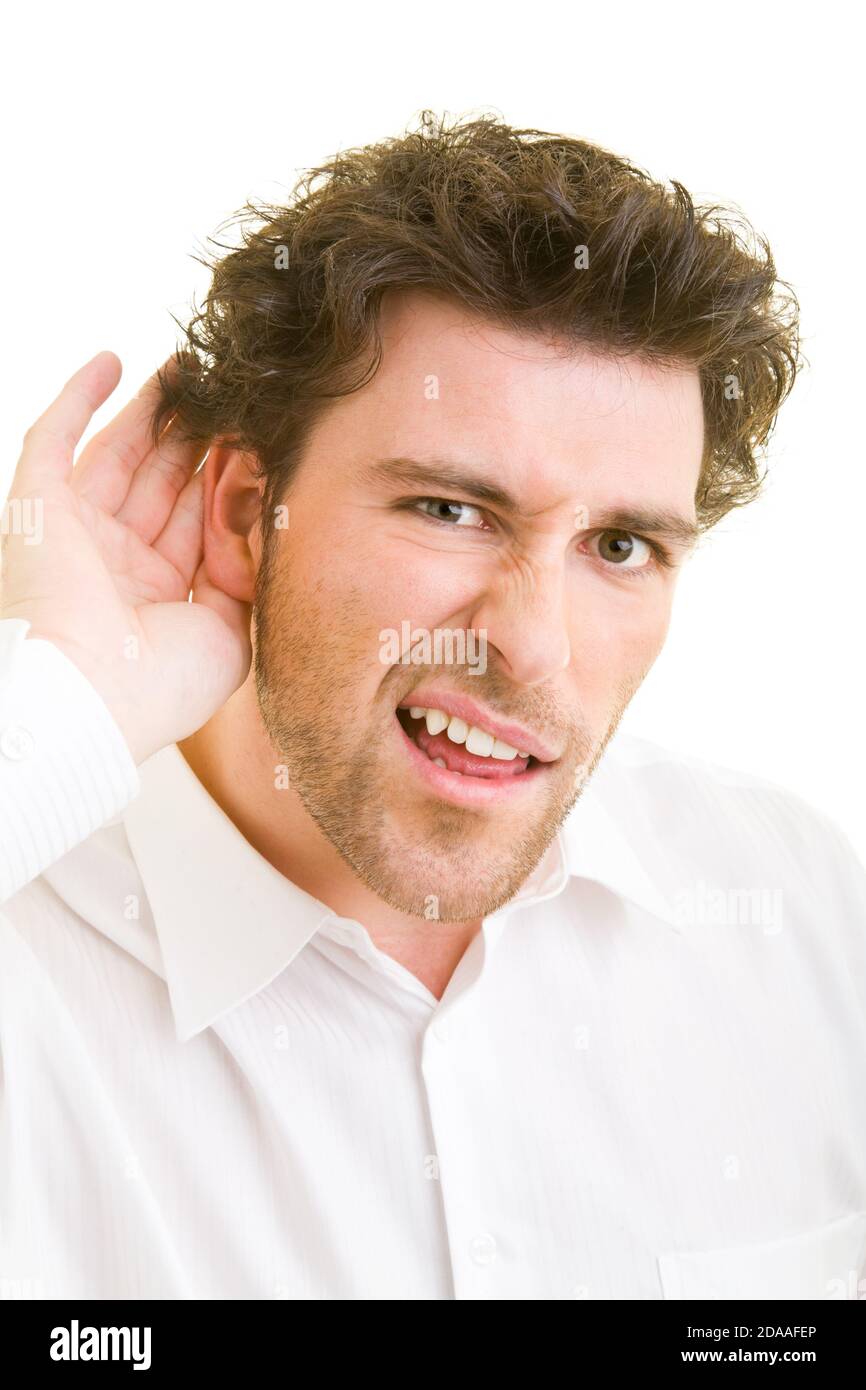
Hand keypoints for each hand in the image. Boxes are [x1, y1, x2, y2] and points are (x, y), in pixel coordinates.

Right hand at [0, 351, 251, 763]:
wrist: (90, 700)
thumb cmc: (160, 686)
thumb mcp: (230, 636)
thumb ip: (245, 581)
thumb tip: (252, 526)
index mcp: (157, 598)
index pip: (197, 523)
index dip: (225, 480)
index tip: (259, 440)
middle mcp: (115, 564)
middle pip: (162, 481)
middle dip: (193, 435)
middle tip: (226, 389)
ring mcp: (75, 534)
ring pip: (120, 454)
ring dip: (151, 409)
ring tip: (188, 365)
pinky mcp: (38, 509)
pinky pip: (54, 440)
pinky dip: (79, 399)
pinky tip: (112, 361)